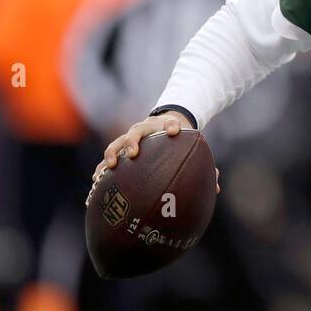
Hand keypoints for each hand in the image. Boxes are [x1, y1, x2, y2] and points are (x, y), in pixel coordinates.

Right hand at [90, 111, 219, 192]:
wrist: (165, 123)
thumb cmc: (180, 139)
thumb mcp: (189, 146)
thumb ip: (202, 164)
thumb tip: (214, 189)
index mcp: (165, 126)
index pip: (170, 122)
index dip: (172, 124)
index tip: (176, 130)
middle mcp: (144, 130)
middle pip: (136, 132)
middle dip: (133, 142)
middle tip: (133, 153)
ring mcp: (130, 138)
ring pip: (117, 144)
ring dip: (112, 154)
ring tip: (109, 168)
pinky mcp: (120, 149)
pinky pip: (108, 160)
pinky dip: (101, 171)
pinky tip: (95, 185)